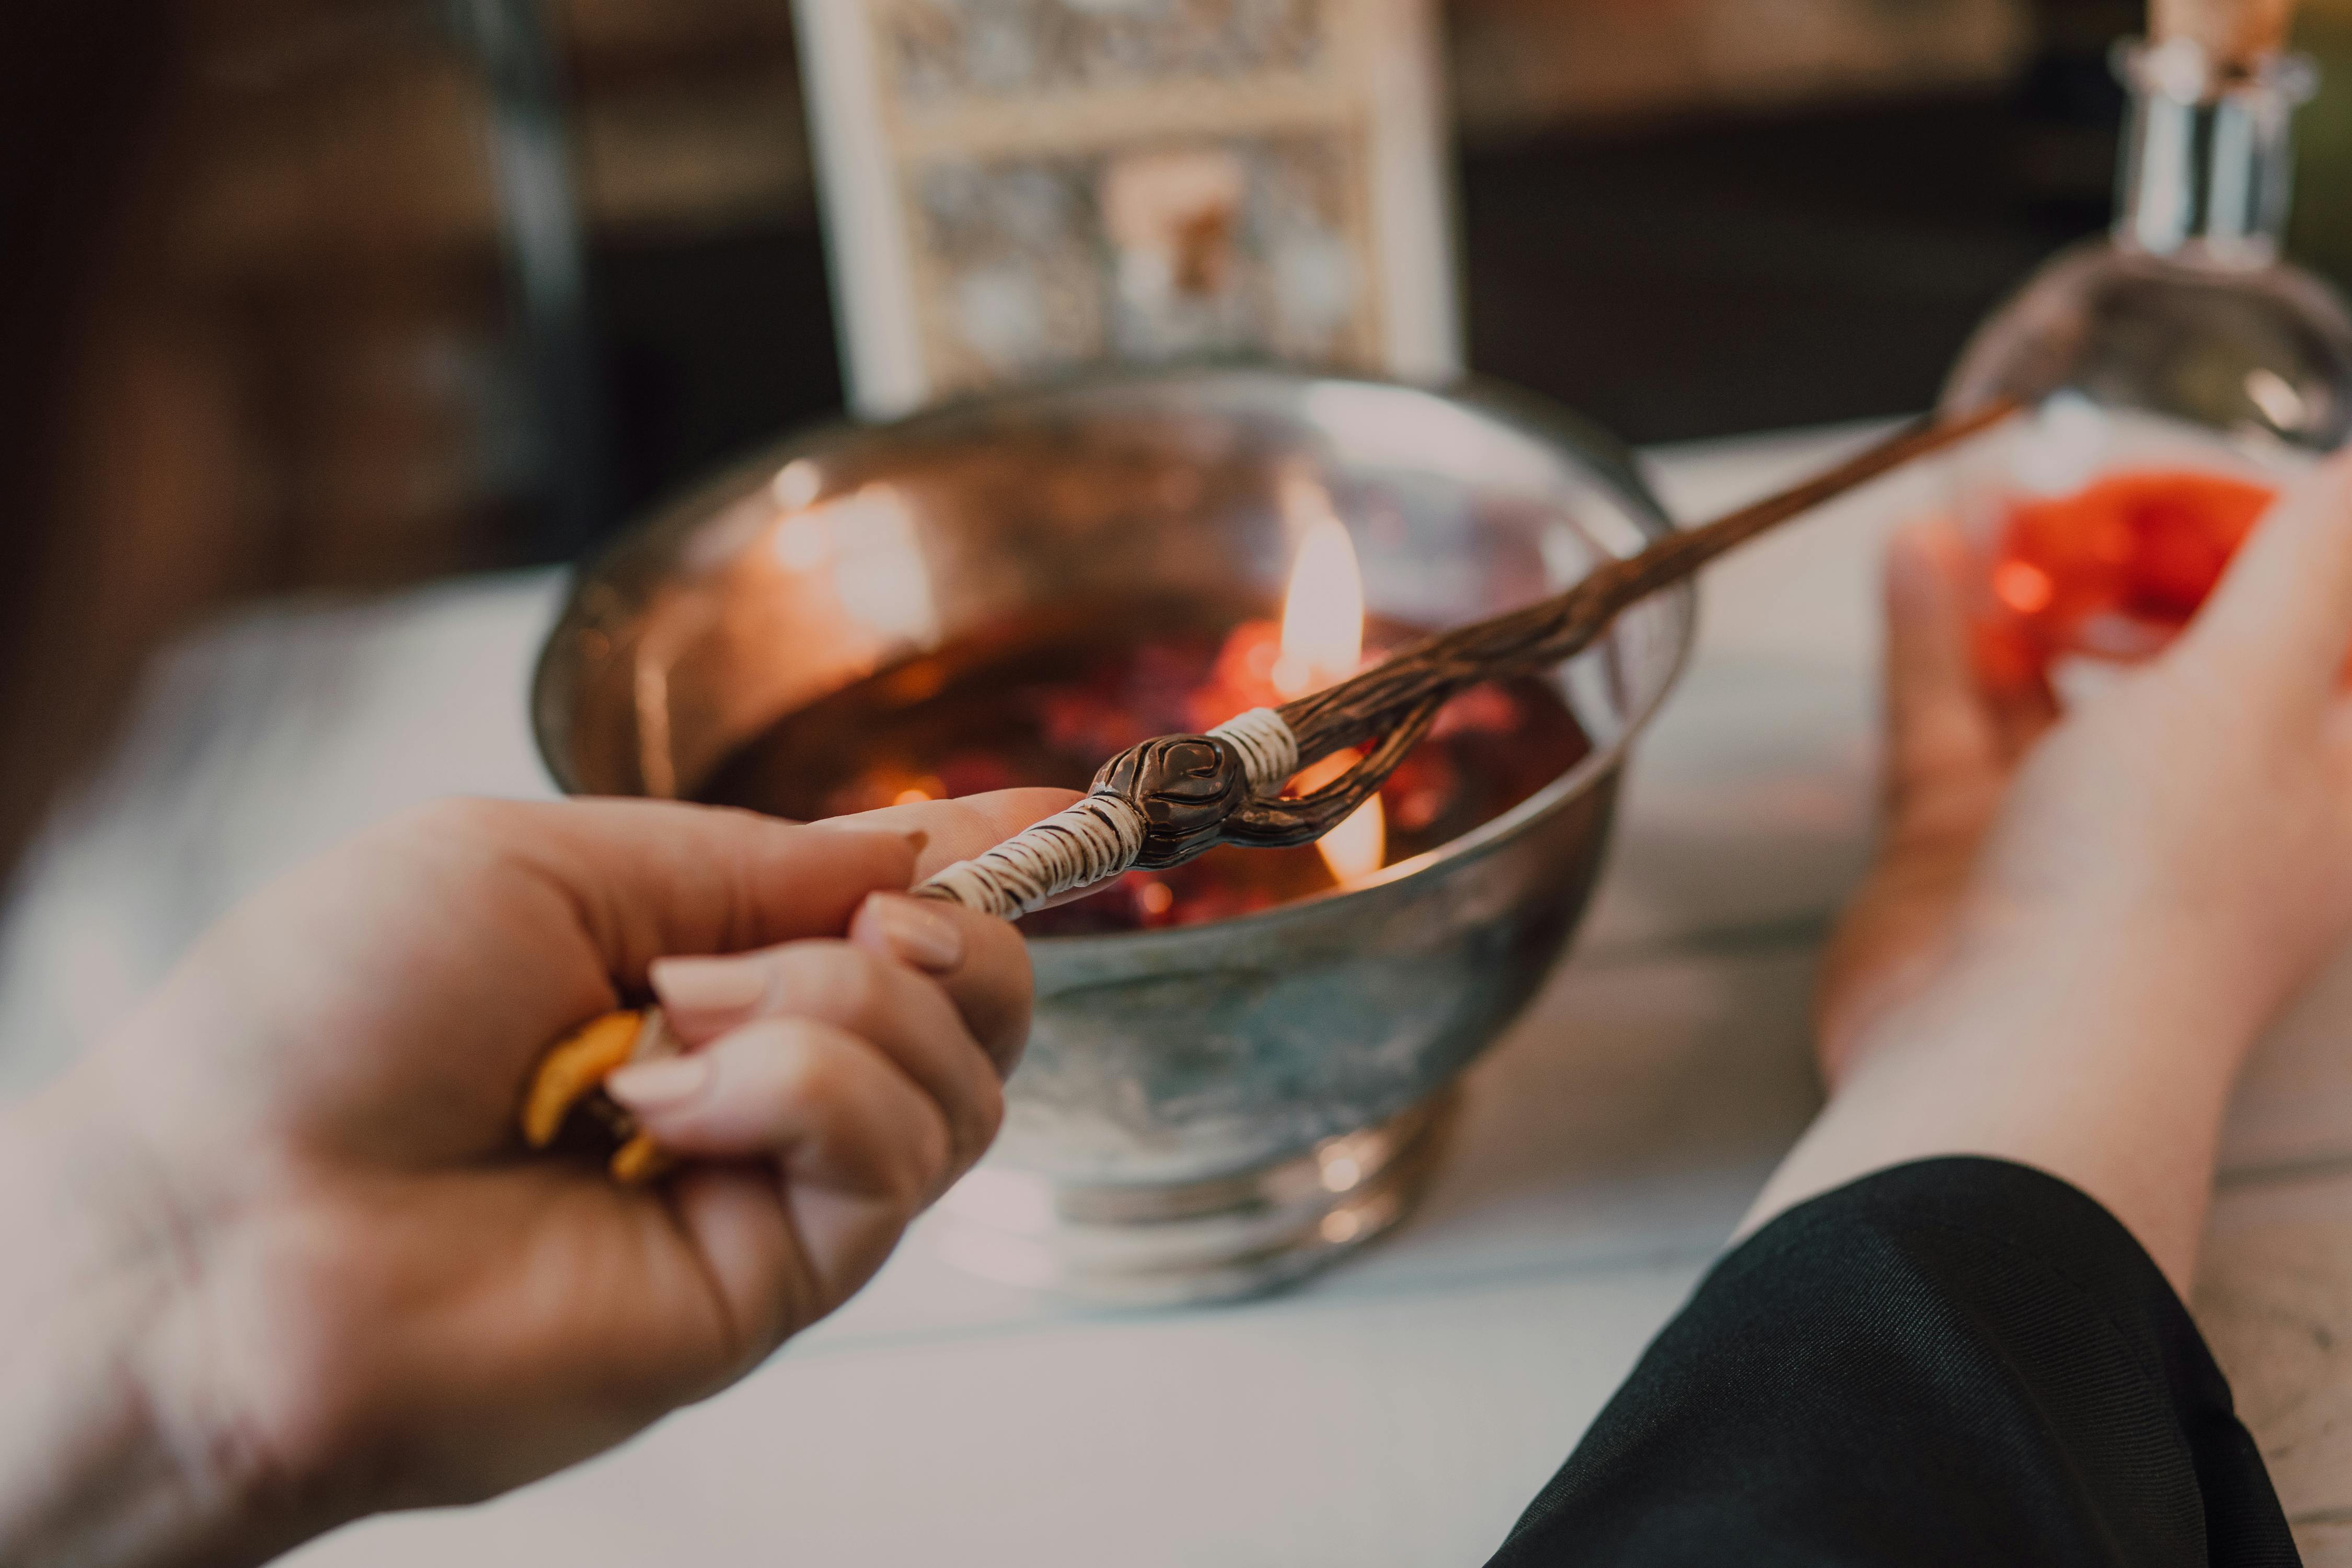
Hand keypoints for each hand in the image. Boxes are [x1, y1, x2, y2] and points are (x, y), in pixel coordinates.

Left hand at [0, 787, 1075, 1566]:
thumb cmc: (323, 1020)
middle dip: (951, 925)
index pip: (893, 910)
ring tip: (670, 1026)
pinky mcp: (777, 1276)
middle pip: (977, 1000)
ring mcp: (773, 1181)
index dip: (988, 857)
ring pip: (960, 1072)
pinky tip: (664, 1100)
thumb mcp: (549, 857)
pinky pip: (891, 1148)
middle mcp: (757, 1075)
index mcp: (695, 965)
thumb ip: (750, 859)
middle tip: (848, 918)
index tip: (1059, 806)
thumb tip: (917, 845)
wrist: (219, 1221)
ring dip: (836, 1003)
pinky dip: (800, 1083)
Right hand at [1761, 451, 2351, 1283]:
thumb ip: (2310, 572)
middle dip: (2141, 560)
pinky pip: (1955, 711)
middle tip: (2092, 485)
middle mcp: (2206, 807)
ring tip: (1994, 498)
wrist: (1997, 1052)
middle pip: (2189, 652)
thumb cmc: (2151, 898)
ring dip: (2030, 586)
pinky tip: (1921, 557)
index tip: (2220, 484)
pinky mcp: (1965, 842)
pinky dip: (1936, 633)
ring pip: (2060, 675)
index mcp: (2323, 786)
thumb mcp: (2260, 691)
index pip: (2329, 640)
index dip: (2285, 549)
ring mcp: (2078, 828)